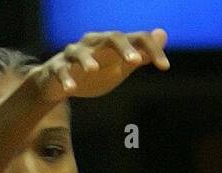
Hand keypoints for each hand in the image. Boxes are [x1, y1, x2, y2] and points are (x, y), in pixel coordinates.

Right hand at [31, 30, 169, 103]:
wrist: (61, 82)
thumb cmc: (96, 72)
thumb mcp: (121, 64)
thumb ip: (141, 53)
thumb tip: (162, 34)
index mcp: (113, 44)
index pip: (136, 38)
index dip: (152, 50)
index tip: (164, 67)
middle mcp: (94, 44)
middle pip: (111, 37)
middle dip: (123, 48)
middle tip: (135, 61)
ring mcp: (74, 54)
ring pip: (80, 51)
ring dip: (86, 59)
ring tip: (92, 70)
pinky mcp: (57, 67)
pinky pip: (60, 70)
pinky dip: (65, 78)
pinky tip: (71, 89)